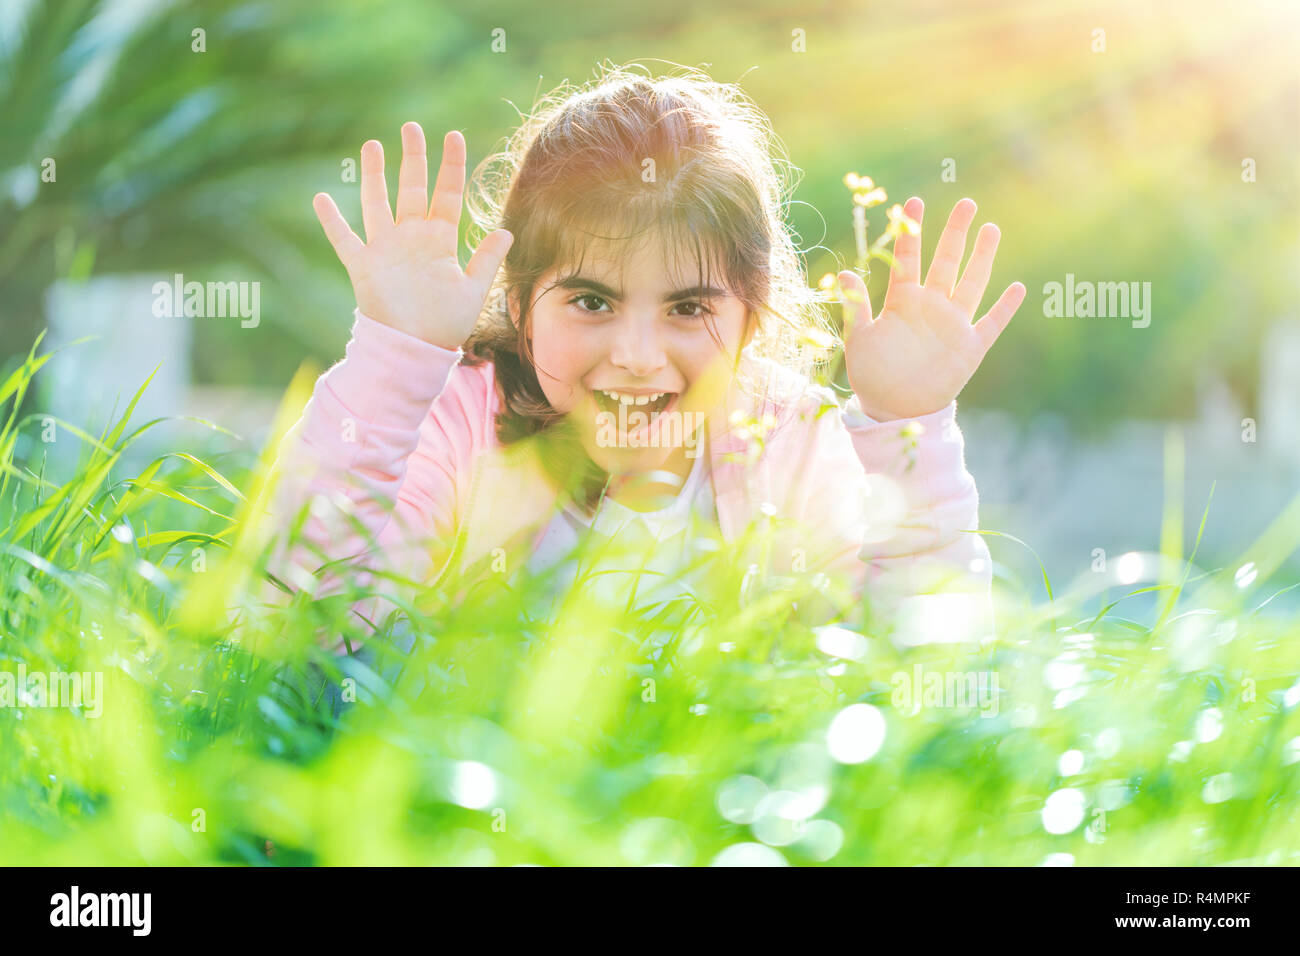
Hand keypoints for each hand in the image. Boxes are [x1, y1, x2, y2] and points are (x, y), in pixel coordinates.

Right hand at [312, 122, 512, 349]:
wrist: (415, 350)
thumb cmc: (445, 325)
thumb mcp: (472, 291)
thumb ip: (486, 260)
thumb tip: (506, 232)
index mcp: (439, 241)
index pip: (446, 194)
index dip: (451, 166)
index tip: (455, 137)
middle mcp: (412, 238)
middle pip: (412, 189)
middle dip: (413, 158)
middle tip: (412, 127)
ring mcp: (386, 249)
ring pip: (377, 203)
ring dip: (374, 175)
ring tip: (372, 145)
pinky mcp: (364, 266)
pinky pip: (344, 239)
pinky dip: (332, 221)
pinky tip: (321, 198)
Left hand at [839, 196, 1024, 421]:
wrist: (894, 409)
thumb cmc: (872, 374)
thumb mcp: (859, 339)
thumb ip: (855, 306)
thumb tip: (845, 272)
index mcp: (902, 300)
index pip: (908, 258)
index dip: (911, 231)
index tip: (912, 202)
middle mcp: (930, 306)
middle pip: (946, 261)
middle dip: (955, 233)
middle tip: (966, 203)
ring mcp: (952, 324)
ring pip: (972, 283)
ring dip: (982, 257)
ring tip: (991, 229)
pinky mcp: (970, 347)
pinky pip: (992, 323)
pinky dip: (1005, 308)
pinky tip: (1019, 288)